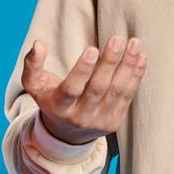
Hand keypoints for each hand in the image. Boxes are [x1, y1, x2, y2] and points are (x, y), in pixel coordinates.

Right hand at [21, 35, 146, 145]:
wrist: (66, 133)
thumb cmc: (51, 99)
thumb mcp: (35, 85)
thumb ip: (32, 64)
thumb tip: (38, 44)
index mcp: (59, 106)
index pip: (72, 89)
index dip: (82, 70)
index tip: (93, 48)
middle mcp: (80, 116)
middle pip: (98, 88)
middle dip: (110, 62)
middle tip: (118, 39)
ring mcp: (99, 120)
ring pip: (117, 91)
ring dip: (127, 66)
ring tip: (134, 43)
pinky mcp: (114, 121)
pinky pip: (127, 96)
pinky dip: (135, 76)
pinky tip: (140, 57)